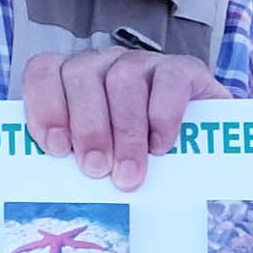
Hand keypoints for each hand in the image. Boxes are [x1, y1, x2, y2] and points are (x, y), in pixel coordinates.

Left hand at [18, 47, 221, 190]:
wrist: (208, 153)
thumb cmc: (142, 161)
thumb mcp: (105, 159)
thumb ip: (81, 160)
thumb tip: (56, 189)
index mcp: (75, 81)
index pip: (44, 71)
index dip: (45, 106)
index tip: (56, 148)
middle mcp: (105, 64)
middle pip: (81, 75)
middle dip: (87, 127)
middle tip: (96, 169)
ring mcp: (144, 63)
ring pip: (123, 79)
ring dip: (125, 131)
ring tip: (129, 173)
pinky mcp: (184, 68)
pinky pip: (168, 80)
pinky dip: (163, 116)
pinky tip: (162, 147)